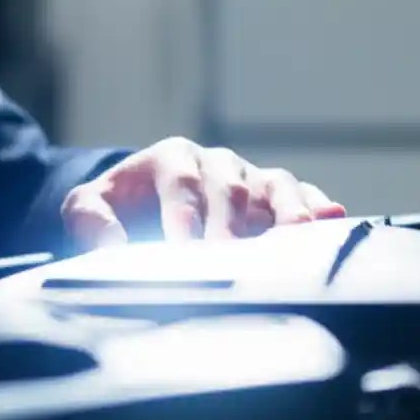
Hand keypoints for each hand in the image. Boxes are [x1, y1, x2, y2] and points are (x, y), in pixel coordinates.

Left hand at [62, 137, 345, 250]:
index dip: (185, 216)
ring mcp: (252, 177)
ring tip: (295, 239)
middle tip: (231, 260)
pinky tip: (331, 222)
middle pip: (230, 189)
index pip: (182, 184)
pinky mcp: (277, 197)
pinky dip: (318, 209)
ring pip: (275, 187)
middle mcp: (216, 163)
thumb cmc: (118, 205)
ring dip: (286, 213)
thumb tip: (111, 247)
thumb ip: (91, 221)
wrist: (143, 197)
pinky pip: (304, 198)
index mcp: (172, 158)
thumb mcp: (87, 207)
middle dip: (231, 226)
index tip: (184, 250)